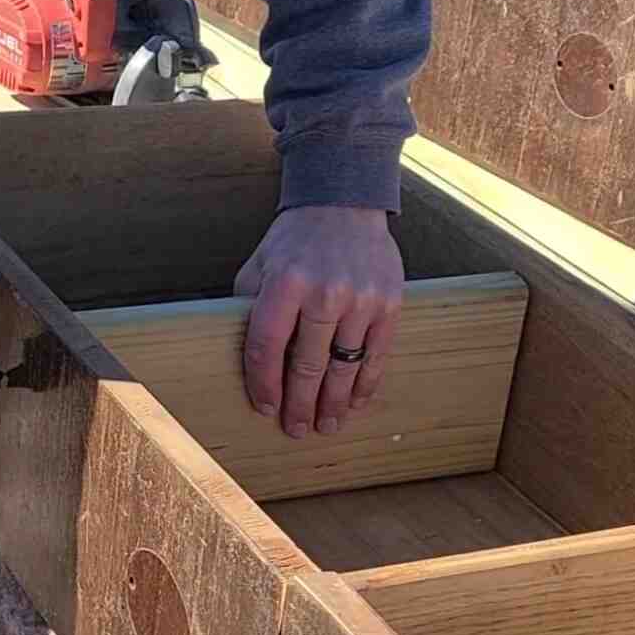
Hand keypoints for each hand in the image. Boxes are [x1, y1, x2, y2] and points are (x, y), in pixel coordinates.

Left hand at [234, 206, 402, 436]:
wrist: (343, 204)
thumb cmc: (293, 241)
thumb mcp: (259, 266)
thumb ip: (249, 309)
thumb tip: (245, 361)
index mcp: (285, 283)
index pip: (267, 347)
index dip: (263, 384)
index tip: (264, 408)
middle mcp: (325, 292)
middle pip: (307, 366)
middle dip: (299, 404)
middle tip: (296, 429)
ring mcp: (361, 300)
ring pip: (343, 367)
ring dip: (333, 404)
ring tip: (326, 426)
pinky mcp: (389, 304)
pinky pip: (376, 356)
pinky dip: (364, 385)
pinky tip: (355, 403)